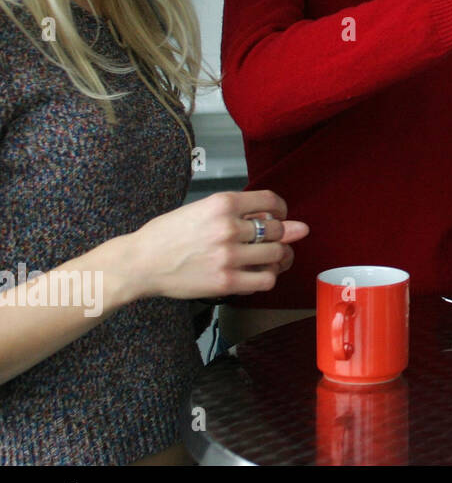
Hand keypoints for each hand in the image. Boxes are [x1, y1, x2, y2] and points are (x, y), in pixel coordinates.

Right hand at [123, 190, 307, 300]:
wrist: (139, 263)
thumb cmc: (167, 235)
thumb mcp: (202, 209)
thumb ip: (238, 212)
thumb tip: (280, 218)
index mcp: (222, 203)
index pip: (271, 201)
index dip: (281, 209)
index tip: (280, 216)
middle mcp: (229, 227)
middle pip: (278, 229)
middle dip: (281, 235)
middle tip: (274, 240)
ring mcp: (228, 255)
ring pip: (277, 254)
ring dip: (279, 256)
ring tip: (270, 258)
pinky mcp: (226, 281)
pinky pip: (266, 280)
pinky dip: (268, 277)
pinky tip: (257, 274)